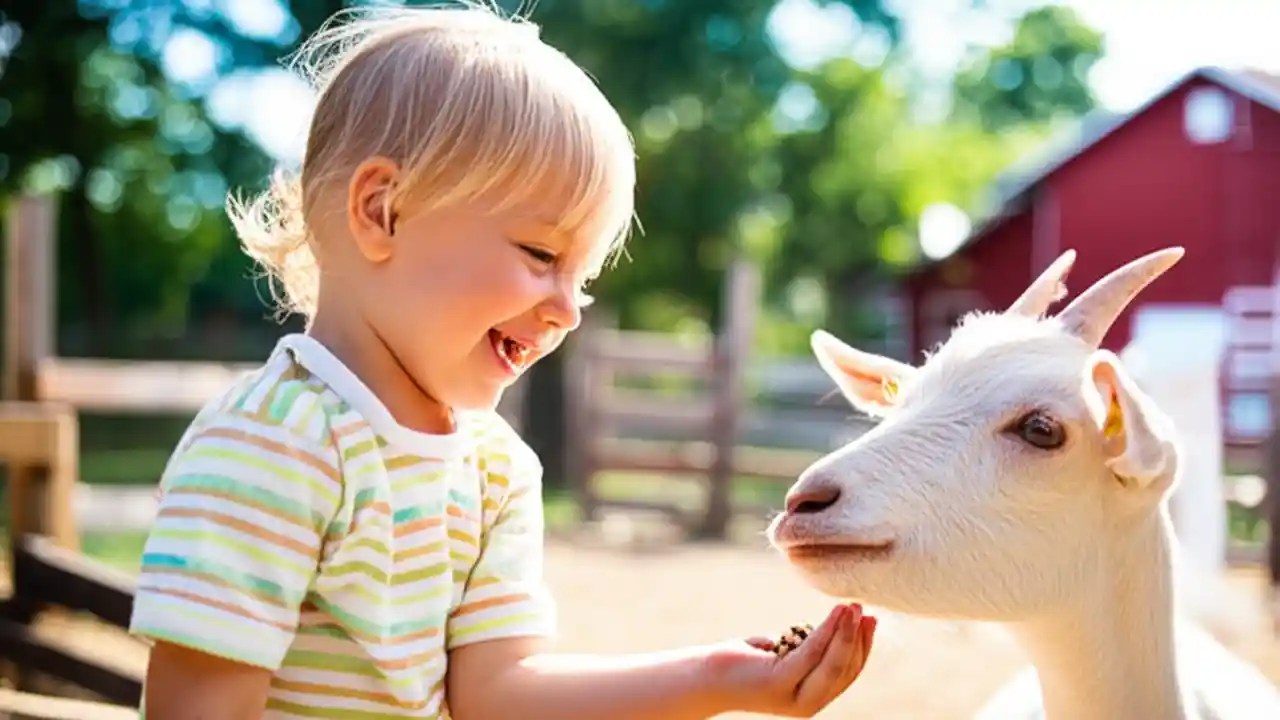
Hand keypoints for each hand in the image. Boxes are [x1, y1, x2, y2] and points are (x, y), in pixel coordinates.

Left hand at [701, 603, 876, 717]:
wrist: (702, 677)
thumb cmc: (741, 662)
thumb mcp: (782, 654)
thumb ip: (807, 649)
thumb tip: (834, 627)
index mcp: (811, 699)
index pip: (847, 675)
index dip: (863, 648)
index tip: (871, 620)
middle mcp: (806, 705)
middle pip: (845, 671)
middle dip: (860, 640)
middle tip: (865, 609)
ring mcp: (792, 696)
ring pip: (831, 663)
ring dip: (846, 632)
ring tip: (853, 606)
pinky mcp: (777, 682)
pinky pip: (811, 653)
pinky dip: (827, 631)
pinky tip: (836, 613)